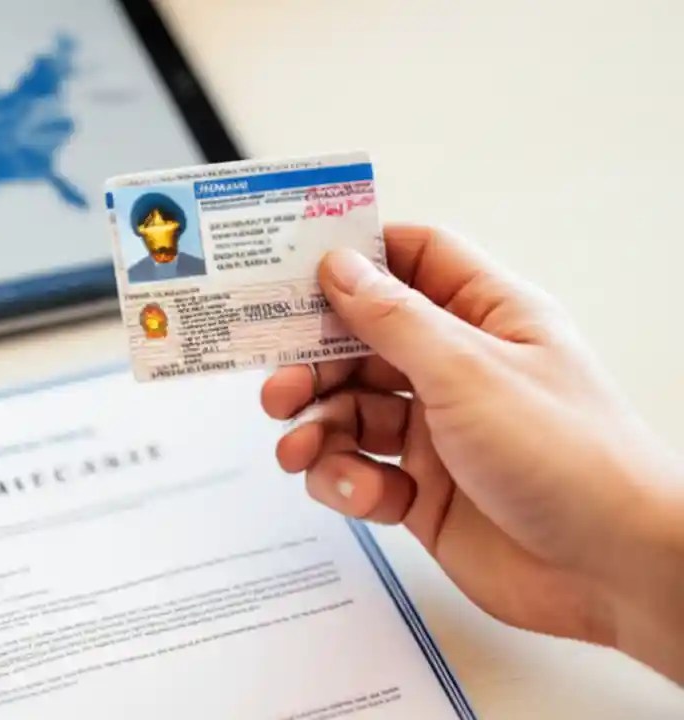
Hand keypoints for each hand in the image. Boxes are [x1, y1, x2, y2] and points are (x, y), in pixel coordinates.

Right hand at [260, 225, 683, 680]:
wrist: (615, 571)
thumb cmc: (572, 457)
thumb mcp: (469, 371)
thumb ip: (393, 319)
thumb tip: (340, 266)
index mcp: (486, 318)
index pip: (411, 260)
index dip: (354, 260)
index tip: (293, 272)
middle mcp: (459, 369)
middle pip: (362, 343)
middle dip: (314, 364)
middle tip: (278, 386)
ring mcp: (441, 432)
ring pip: (352, 412)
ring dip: (317, 428)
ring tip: (299, 449)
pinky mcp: (425, 492)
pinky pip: (361, 472)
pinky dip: (346, 481)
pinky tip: (361, 491)